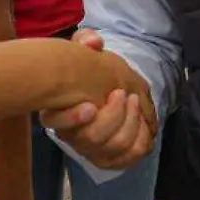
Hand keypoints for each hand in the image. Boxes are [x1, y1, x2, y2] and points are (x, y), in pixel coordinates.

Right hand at [41, 33, 156, 169]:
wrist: (107, 87)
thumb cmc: (90, 71)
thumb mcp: (84, 50)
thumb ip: (85, 41)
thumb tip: (92, 42)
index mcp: (57, 111)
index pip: (54, 121)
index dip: (72, 118)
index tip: (89, 106)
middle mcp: (71, 136)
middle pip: (92, 138)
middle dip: (114, 115)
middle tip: (123, 94)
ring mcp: (91, 150)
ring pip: (113, 147)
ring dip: (131, 123)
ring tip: (134, 101)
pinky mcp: (110, 159)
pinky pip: (128, 158)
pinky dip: (140, 141)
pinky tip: (144, 125)